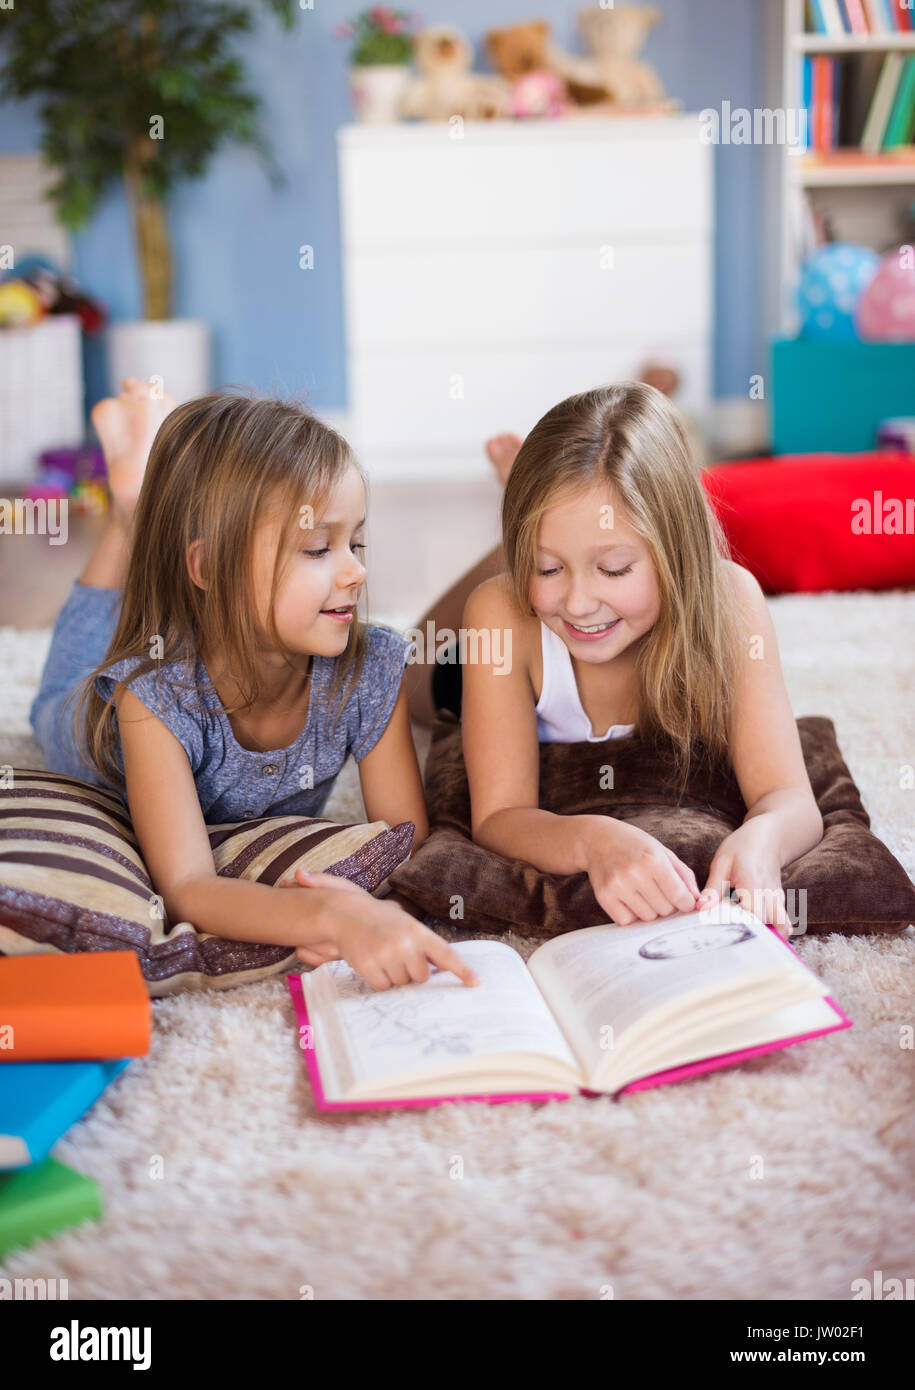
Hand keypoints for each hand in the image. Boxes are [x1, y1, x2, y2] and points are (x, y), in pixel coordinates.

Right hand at [278, 868, 480, 990]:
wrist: (345, 914)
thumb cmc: (380, 920)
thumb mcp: (405, 922)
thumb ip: (424, 942)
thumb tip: (441, 967)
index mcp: (418, 931)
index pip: (445, 954)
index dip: (462, 970)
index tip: (476, 983)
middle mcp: (405, 944)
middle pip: (422, 976)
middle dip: (413, 971)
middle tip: (398, 956)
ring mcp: (386, 956)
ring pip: (402, 983)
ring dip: (395, 975)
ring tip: (382, 955)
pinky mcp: (369, 967)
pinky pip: (384, 987)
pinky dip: (380, 980)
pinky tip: (372, 963)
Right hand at [583, 819, 700, 925]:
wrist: (597, 839)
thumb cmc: (634, 844)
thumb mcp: (662, 851)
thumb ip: (683, 875)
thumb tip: (698, 901)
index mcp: (653, 860)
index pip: (679, 896)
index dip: (687, 903)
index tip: (685, 902)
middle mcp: (634, 873)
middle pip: (665, 910)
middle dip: (668, 904)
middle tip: (659, 892)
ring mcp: (617, 886)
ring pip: (648, 917)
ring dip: (651, 910)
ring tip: (643, 893)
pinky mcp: (604, 897)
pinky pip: (627, 920)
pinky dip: (632, 915)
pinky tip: (630, 899)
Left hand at [699, 819, 792, 938]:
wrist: (768, 836)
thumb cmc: (743, 847)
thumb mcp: (722, 863)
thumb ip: (712, 888)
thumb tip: (700, 909)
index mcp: (754, 887)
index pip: (754, 918)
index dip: (741, 930)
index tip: (724, 933)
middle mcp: (771, 897)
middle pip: (772, 929)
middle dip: (756, 938)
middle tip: (732, 939)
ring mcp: (778, 901)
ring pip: (781, 928)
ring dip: (765, 935)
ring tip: (740, 934)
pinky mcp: (779, 904)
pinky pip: (779, 923)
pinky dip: (768, 929)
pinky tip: (746, 926)